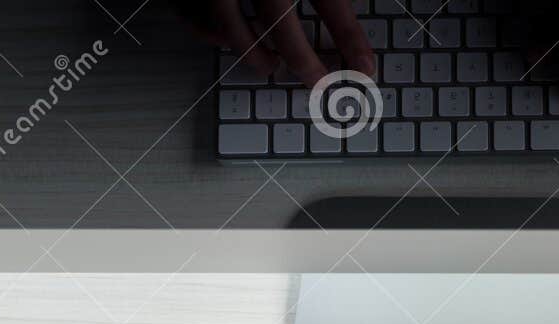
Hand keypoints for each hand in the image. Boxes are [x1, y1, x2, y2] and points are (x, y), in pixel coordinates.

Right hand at [175, 0, 375, 85]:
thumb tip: (347, 15)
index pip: (329, 1)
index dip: (349, 38)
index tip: (365, 67)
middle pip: (279, 21)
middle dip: (303, 60)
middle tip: (318, 82)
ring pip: (230, 26)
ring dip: (254, 54)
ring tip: (271, 66)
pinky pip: (193, 17)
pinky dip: (211, 34)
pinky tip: (229, 40)